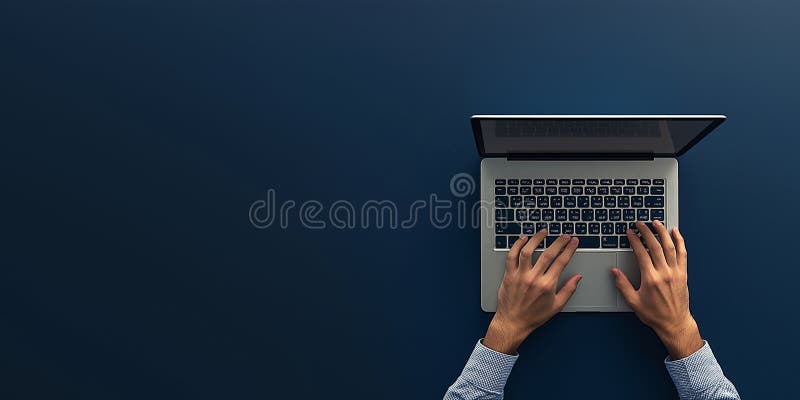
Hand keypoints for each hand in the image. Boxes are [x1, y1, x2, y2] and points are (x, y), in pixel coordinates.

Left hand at [484, 230, 582, 353]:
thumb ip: (569, 290)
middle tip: (564, 235)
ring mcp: (520, 276)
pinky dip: (516, 246)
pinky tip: (523, 239)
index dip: (569, 249)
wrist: (513, 323)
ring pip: (528, 251)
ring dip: (536, 239)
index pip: (561, 262)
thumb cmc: (534, 316)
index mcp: (547, 285)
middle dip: (559, 242)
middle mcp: (534, 278)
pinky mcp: (508, 275)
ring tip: (543, 232)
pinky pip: (511, 256)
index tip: (573, 241)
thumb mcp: (557, 306)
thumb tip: (578, 277)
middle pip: (548, 254)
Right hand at [612, 220, 702, 359]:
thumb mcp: (633, 302)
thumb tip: (614, 271)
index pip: (641, 252)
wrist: (675, 323)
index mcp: (650, 278)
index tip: (630, 232)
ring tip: (656, 223)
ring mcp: (676, 272)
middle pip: (655, 245)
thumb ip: (622, 285)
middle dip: (647, 231)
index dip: (634, 240)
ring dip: (662, 232)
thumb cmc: (655, 314)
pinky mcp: (683, 274)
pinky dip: (680, 241)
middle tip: (640, 223)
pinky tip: (676, 233)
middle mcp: (664, 272)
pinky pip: (683, 254)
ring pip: (670, 246)